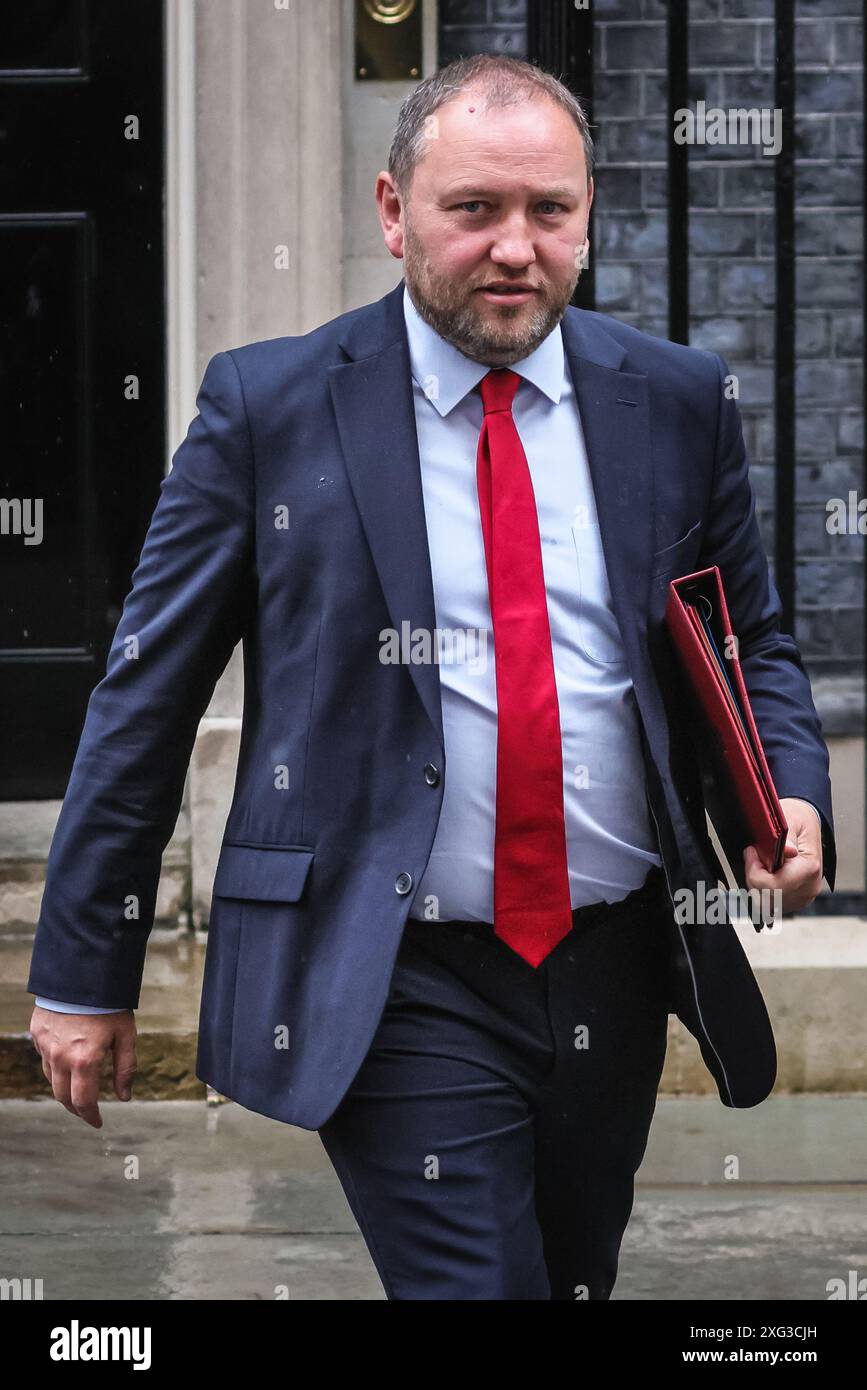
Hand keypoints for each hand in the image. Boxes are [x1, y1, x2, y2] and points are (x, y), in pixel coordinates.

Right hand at [29, 1007, 136, 1127]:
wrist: (82, 973)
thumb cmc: (109, 1004)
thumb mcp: (126, 1035)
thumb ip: (125, 1068)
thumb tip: (124, 1096)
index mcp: (84, 1061)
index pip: (84, 1102)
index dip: (91, 1116)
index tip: (98, 1122)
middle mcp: (60, 1058)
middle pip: (63, 1096)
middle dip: (76, 1108)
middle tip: (87, 1110)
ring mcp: (45, 1046)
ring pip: (52, 1078)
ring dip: (64, 1088)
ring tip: (78, 1087)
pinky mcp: (38, 1033)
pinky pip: (45, 1057)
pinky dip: (55, 1065)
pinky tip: (67, 1060)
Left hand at [743, 797, 822, 915]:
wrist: (806, 826)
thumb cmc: (798, 822)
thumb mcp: (791, 820)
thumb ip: (786, 837)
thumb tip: (787, 851)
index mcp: (809, 869)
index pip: (773, 887)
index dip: (754, 872)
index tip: (751, 853)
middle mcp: (809, 887)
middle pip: (767, 898)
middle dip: (754, 877)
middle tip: (754, 857)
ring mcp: (803, 896)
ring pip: (766, 904)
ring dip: (757, 884)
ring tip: (761, 863)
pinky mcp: (795, 900)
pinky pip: (770, 904)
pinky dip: (762, 889)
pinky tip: (765, 873)